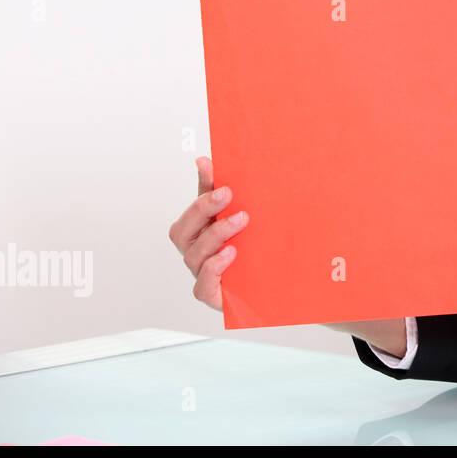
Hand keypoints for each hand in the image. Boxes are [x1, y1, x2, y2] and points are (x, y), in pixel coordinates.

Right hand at [167, 156, 248, 311]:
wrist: (273, 289)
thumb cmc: (254, 253)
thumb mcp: (249, 221)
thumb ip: (233, 197)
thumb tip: (219, 163)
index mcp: (202, 231)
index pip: (195, 205)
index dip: (199, 185)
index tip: (207, 163)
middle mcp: (198, 251)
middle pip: (183, 230)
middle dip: (202, 208)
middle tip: (227, 193)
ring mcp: (202, 273)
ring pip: (194, 254)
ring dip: (216, 233)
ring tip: (240, 220)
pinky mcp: (211, 294)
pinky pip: (202, 284)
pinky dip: (213, 267)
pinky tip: (230, 253)